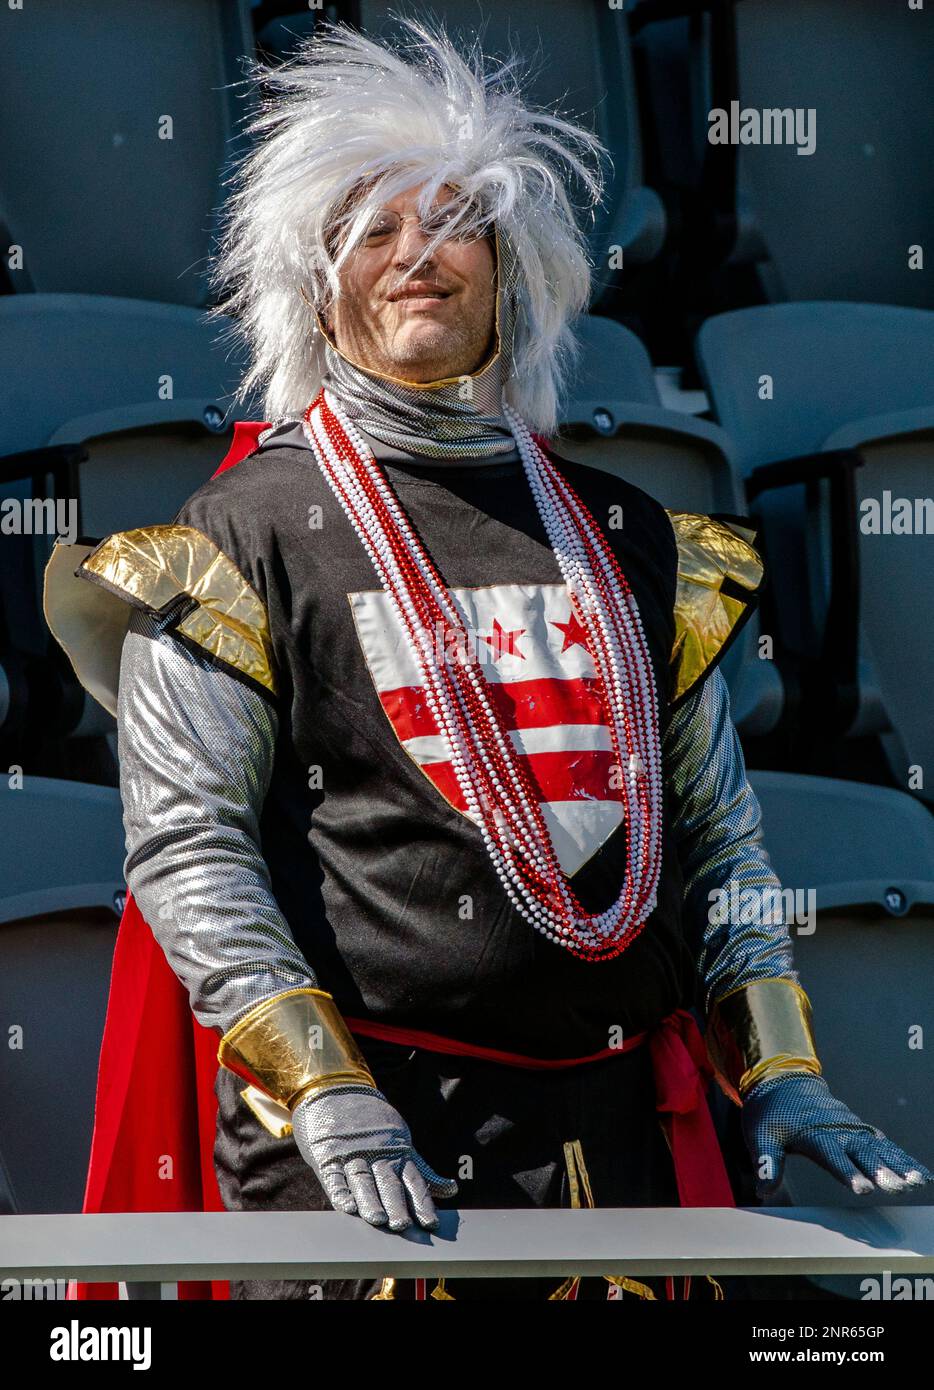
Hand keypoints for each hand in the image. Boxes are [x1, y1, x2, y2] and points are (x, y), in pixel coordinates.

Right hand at [290, 1083, 458, 1231]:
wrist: (337, 1090)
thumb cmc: (373, 1123)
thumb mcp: (400, 1139)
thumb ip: (421, 1168)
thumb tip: (450, 1190)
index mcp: (396, 1151)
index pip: (413, 1180)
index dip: (421, 1202)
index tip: (430, 1223)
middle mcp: (376, 1153)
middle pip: (387, 1182)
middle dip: (395, 1204)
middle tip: (402, 1225)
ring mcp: (351, 1153)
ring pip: (362, 1180)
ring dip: (369, 1200)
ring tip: (377, 1219)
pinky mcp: (327, 1156)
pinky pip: (334, 1177)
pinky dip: (340, 1191)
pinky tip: (347, 1206)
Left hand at [741, 1072, 933, 1199]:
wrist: (784, 1082)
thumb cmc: (771, 1112)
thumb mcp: (760, 1134)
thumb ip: (766, 1160)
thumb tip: (764, 1189)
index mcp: (814, 1133)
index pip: (832, 1155)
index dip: (848, 1172)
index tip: (863, 1188)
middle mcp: (838, 1130)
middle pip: (862, 1152)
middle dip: (881, 1170)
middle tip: (899, 1187)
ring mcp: (852, 1129)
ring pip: (879, 1148)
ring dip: (899, 1164)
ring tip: (917, 1182)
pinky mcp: (859, 1130)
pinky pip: (884, 1145)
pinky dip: (903, 1158)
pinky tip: (920, 1174)